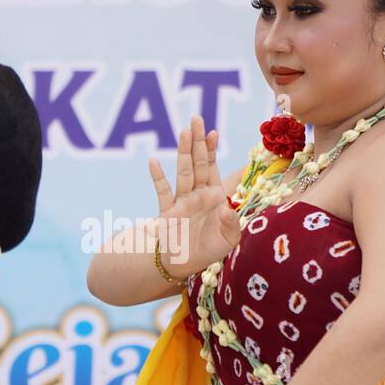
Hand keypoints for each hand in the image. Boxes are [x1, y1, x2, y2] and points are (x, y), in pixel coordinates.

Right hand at [148, 115, 240, 277]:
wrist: (185, 266)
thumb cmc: (209, 251)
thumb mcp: (228, 241)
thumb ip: (231, 225)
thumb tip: (227, 208)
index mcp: (214, 197)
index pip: (212, 168)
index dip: (212, 150)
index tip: (213, 132)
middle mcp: (197, 195)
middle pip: (198, 163)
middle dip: (197, 141)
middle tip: (196, 118)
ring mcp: (181, 201)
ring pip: (183, 172)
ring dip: (183, 152)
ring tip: (184, 132)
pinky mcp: (167, 212)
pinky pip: (162, 192)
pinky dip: (158, 177)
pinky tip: (153, 162)